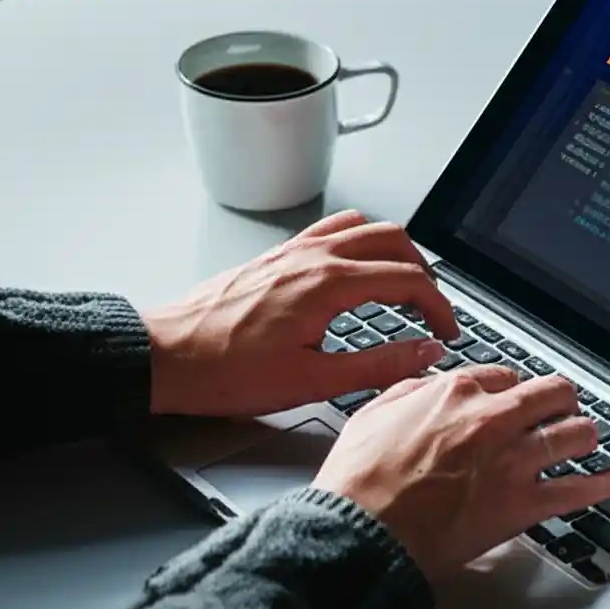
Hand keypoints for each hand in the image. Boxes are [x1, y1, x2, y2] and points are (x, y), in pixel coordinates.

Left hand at [143, 209, 457, 416]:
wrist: (165, 357)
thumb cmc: (225, 371)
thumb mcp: (312, 381)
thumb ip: (378, 365)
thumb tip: (424, 354)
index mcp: (328, 284)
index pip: (408, 279)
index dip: (439, 307)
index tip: (445, 331)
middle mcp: (313, 257)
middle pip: (394, 240)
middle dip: (424, 273)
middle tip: (431, 309)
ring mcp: (292, 251)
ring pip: (363, 227)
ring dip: (394, 250)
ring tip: (402, 285)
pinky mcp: (276, 257)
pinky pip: (330, 230)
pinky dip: (358, 242)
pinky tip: (355, 270)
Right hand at [312, 366, 609, 580]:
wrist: (361, 532)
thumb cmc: (358, 483)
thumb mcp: (371, 415)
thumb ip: (407, 390)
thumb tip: (426, 378)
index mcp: (455, 393)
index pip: (504, 376)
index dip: (514, 387)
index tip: (517, 397)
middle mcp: (491, 418)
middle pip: (551, 394)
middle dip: (561, 400)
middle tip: (563, 408)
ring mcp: (512, 460)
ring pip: (573, 433)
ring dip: (584, 434)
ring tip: (588, 439)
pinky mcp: (522, 503)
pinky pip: (579, 490)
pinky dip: (604, 484)